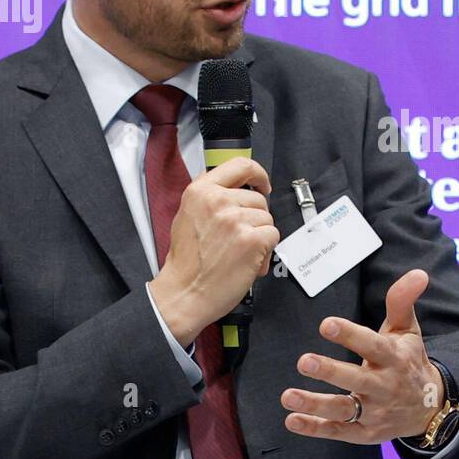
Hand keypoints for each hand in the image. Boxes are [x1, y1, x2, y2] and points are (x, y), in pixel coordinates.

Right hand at [149, 157, 278, 343]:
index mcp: (200, 191)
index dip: (258, 174)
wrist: (185, 293)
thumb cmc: (187, 262)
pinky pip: (273, 236)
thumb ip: (209, 197)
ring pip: (267, 218)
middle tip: (238, 240)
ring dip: (260, 237)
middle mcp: (218, 201)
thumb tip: (235, 188)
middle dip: (255, 219)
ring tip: (239, 254)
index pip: (240, 165)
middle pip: (258, 198)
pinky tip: (248, 262)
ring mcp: (235, 219)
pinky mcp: (251, 239)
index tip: (262, 185)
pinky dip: (266, 251)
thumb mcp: (187, 215)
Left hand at [280, 269, 443, 443]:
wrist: (429, 407)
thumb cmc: (409, 360)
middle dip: (331, 372)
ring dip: (315, 404)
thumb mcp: (408, 330)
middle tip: (304, 361)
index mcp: (394, 358)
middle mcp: (385, 386)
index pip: (372, 345)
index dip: (350, 335)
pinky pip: (338, 431)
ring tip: (288, 397)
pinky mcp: (365, 433)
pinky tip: (292, 420)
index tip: (326, 324)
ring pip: (344, 409)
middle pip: (357, 380)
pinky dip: (315, 428)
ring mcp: (375, 412)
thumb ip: (403, 301)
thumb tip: (418, 273)